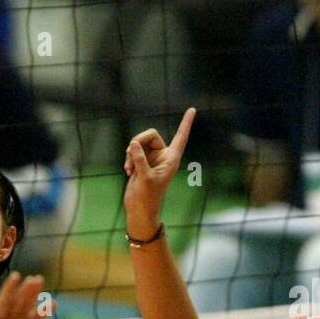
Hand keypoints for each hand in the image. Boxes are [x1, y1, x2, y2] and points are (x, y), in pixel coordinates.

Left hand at [0, 272, 44, 318]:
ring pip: (29, 305)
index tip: (15, 276)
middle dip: (25, 290)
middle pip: (18, 301)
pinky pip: (40, 317)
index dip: (9, 289)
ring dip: (34, 294)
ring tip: (40, 281)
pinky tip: (53, 303)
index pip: (3, 302)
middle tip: (34, 279)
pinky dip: (46, 310)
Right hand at [123, 107, 194, 232]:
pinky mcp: (141, 162)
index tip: (192, 109)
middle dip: (138, 141)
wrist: (139, 209)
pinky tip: (127, 172)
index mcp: (171, 158)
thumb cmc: (147, 197)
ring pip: (139, 142)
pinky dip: (128, 159)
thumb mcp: (144, 177)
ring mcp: (151, 158)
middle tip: (129, 153)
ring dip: (130, 153)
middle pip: (150, 134)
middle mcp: (162, 155)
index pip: (181, 136)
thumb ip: (139, 159)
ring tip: (128, 168)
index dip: (186, 123)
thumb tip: (133, 143)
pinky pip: (132, 151)